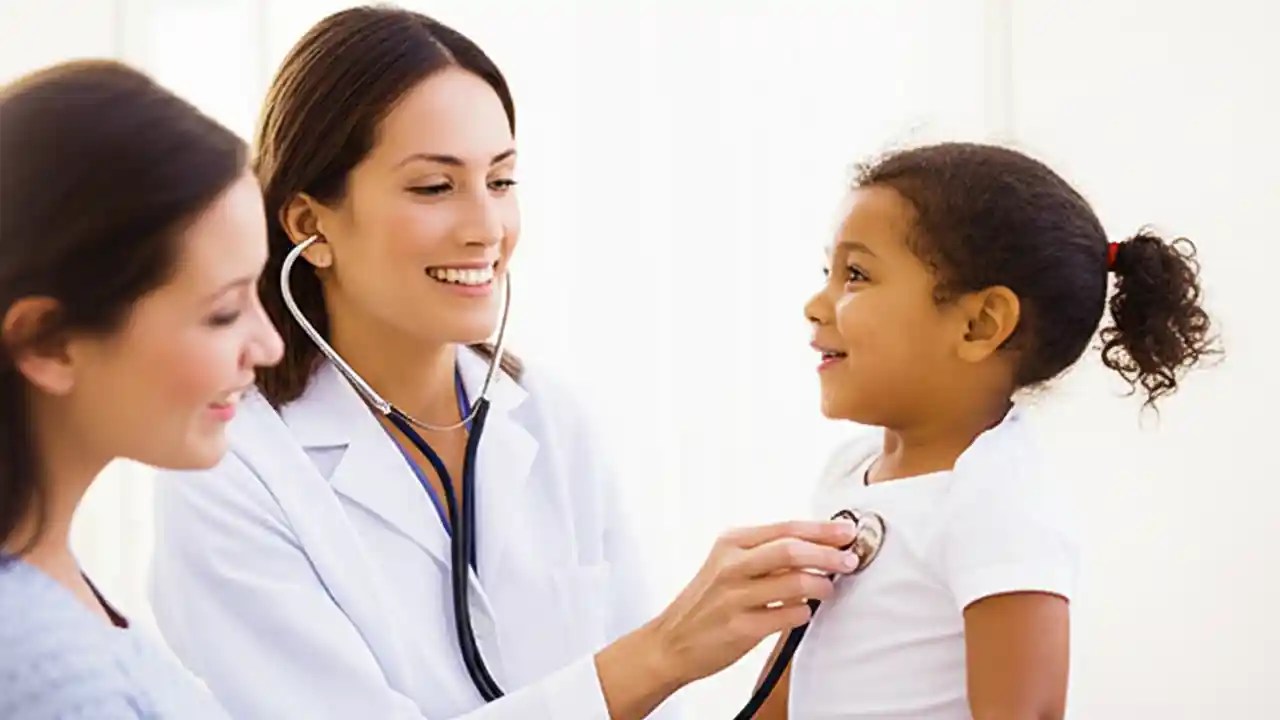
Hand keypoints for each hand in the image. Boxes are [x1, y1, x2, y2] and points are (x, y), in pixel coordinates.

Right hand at [646, 519, 859, 685]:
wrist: (671, 641)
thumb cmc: (707, 602)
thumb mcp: (727, 565)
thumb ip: (765, 553)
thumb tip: (817, 545)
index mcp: (730, 542)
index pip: (785, 528)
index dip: (821, 530)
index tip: (848, 532)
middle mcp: (731, 565)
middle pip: (792, 550)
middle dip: (829, 555)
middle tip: (850, 561)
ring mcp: (735, 597)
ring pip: (795, 582)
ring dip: (821, 585)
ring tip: (828, 589)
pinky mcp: (742, 627)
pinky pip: (789, 615)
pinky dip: (804, 612)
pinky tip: (804, 612)